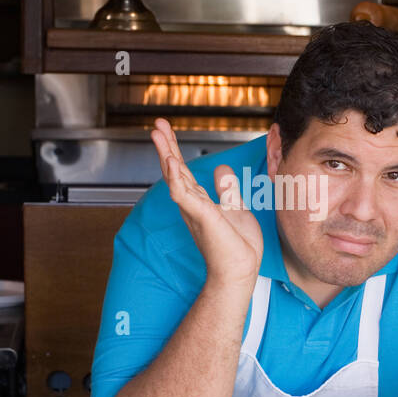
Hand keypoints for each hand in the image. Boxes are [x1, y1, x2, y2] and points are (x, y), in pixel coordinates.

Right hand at [149, 117, 261, 285]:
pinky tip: (171, 163)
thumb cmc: (237, 247)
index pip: (184, 171)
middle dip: (166, 146)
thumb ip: (227, 190)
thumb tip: (221, 170)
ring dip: (167, 154)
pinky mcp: (201, 217)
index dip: (175, 150)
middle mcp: (192, 204)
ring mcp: (194, 210)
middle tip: (157, 124)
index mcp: (199, 202)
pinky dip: (176, 179)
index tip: (166, 130)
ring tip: (158, 134)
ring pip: (175, 178)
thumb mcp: (235, 209)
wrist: (240, 272)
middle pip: (175, 170)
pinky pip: (184, 195)